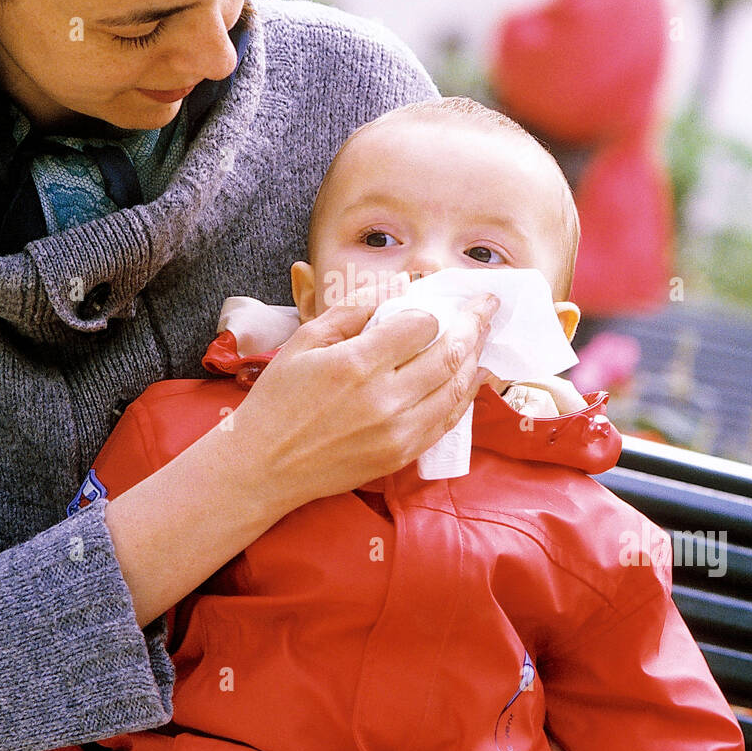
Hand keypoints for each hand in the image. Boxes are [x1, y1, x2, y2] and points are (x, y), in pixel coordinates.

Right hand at [231, 275, 498, 512]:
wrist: (265, 466)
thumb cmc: (279, 398)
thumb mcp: (305, 340)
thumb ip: (354, 308)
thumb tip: (399, 285)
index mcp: (356, 364)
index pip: (420, 326)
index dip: (428, 312)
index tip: (426, 308)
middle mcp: (384, 398)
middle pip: (448, 353)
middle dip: (473, 323)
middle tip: (486, 305)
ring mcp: (397, 432)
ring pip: (456, 387)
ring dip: (475, 356)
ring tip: (483, 334)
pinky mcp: (401, 455)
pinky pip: (447, 421)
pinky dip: (465, 394)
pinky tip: (473, 376)